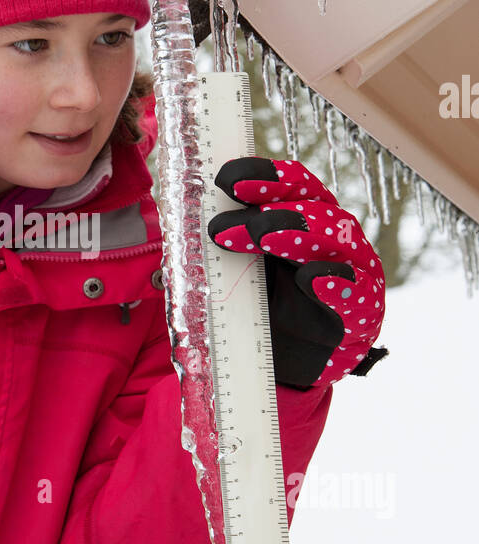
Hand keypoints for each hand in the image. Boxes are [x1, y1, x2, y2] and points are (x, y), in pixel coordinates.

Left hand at [207, 157, 387, 389]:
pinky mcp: (362, 314)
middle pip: (312, 208)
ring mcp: (351, 272)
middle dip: (269, 211)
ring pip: (336, 241)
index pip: (291, 184)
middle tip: (225, 229)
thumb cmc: (257, 311)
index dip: (263, 175)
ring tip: (268, 239)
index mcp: (302, 219)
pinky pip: (359, 295)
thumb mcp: (233, 275)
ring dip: (299, 236)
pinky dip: (339, 284)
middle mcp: (331, 238)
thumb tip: (181, 221)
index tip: (225, 180)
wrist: (281, 368)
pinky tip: (314, 280)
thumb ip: (219, 248)